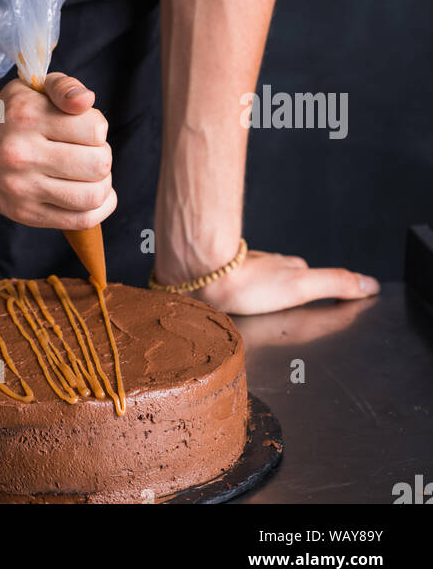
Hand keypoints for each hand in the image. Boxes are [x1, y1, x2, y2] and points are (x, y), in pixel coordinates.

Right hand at [0, 71, 115, 229]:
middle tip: (88, 151)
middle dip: (102, 155)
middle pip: (98, 164)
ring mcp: (22, 188)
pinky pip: (81, 220)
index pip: (94, 129)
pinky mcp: (26, 213)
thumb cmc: (10, 114)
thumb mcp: (32, 88)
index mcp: (27, 116)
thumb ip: (64, 86)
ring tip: (91, 173)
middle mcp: (21, 153)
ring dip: (103, 183)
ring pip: (92, 195)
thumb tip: (86, 100)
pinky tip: (94, 194)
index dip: (98, 127)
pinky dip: (100, 208)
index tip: (84, 127)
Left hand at [183, 249, 379, 314]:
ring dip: (254, 289)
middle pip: (277, 273)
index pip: (304, 272)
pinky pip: (227, 286)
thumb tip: (369, 284)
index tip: (319, 290)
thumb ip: (333, 283)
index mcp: (283, 266)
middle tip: (287, 301)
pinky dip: (231, 293)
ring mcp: (235, 270)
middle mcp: (260, 264)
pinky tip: (227, 304)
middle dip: (283, 286)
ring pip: (251, 277)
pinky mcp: (213, 279)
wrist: (199, 277)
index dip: (312, 282)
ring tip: (256, 304)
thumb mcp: (300, 286)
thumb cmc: (247, 284)